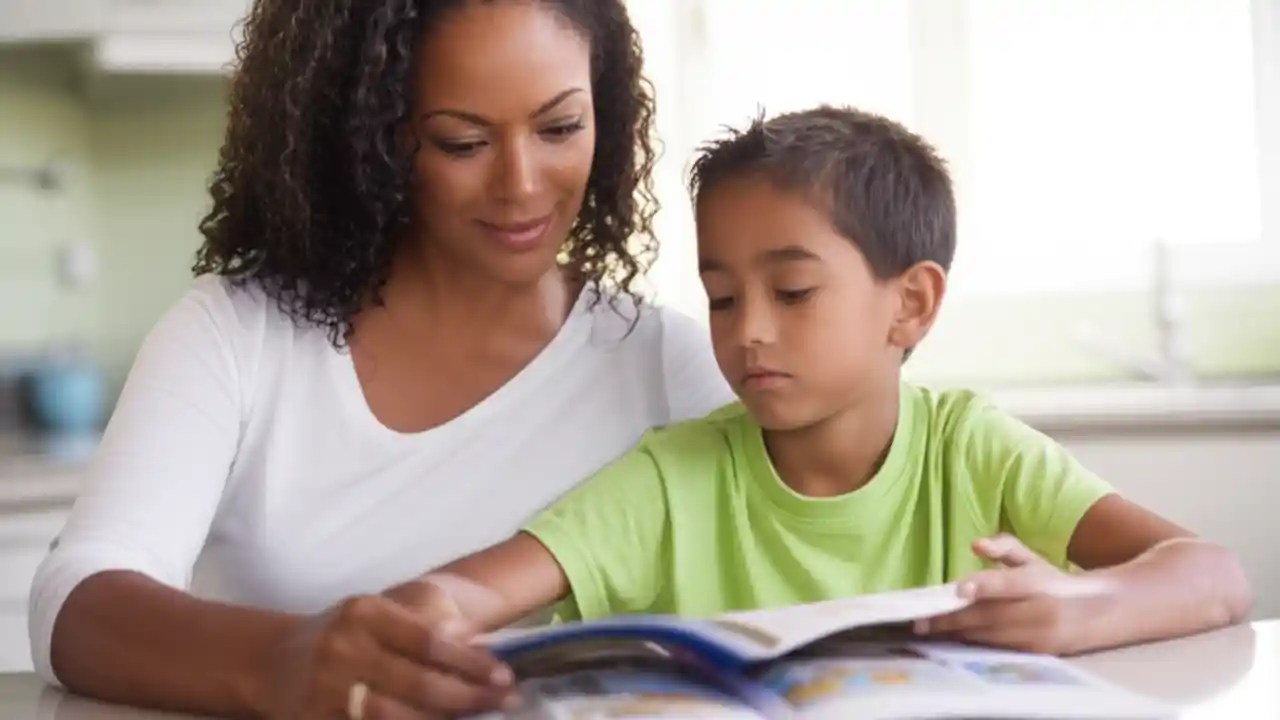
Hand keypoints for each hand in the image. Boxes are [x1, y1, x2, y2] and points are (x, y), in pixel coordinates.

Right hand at [256, 575, 516, 718]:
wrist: (271, 662)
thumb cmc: (342, 634)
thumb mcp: (378, 613)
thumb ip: (424, 624)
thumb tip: (472, 642)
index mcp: (364, 613)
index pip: (428, 640)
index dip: (470, 661)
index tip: (504, 674)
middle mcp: (343, 649)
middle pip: (418, 684)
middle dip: (468, 696)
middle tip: (506, 699)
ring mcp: (327, 691)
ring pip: (397, 717)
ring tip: (479, 718)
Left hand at [913, 534, 1113, 654]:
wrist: (1097, 612)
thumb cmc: (1052, 582)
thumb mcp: (1031, 558)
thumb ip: (1004, 547)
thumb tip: (976, 544)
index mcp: (1036, 582)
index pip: (1006, 584)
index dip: (983, 587)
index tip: (957, 590)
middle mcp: (1038, 610)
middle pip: (989, 616)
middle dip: (951, 619)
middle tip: (920, 620)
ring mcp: (1038, 635)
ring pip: (990, 635)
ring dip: (957, 633)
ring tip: (928, 628)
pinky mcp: (1037, 653)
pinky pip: (998, 648)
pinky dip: (974, 642)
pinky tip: (952, 637)